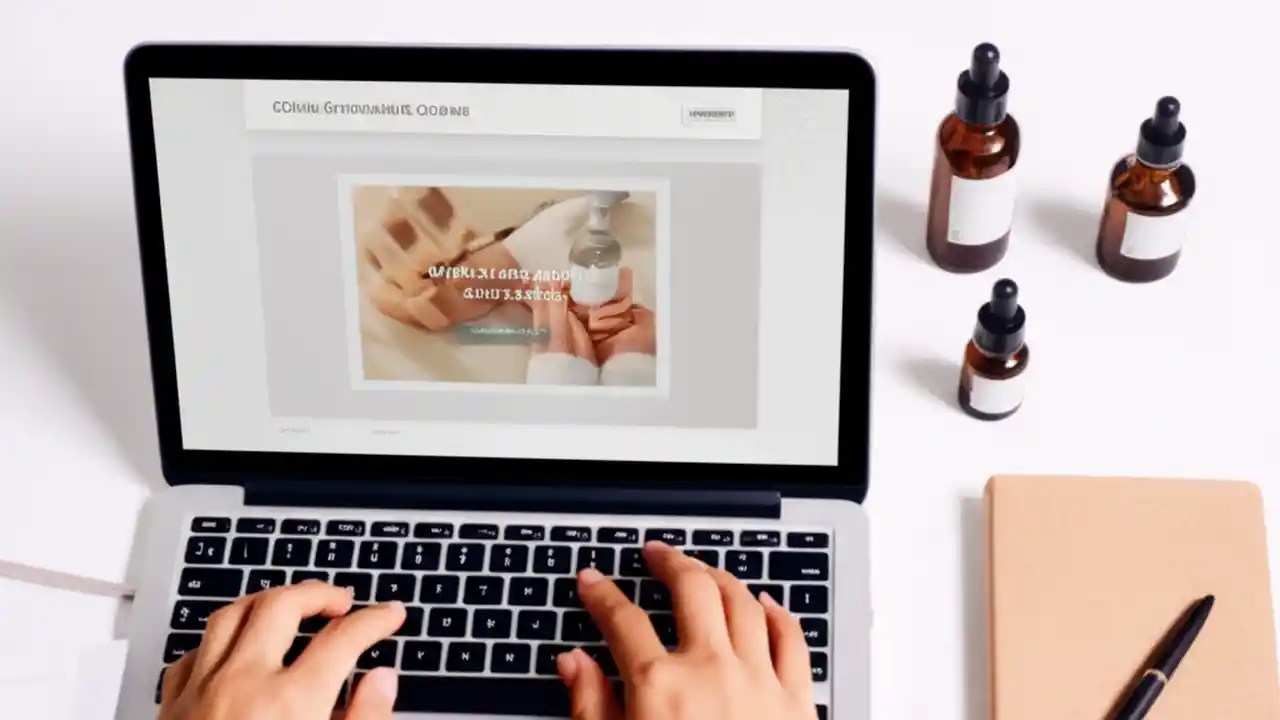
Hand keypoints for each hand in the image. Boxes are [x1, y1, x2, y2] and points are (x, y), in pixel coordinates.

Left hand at [158, 581, 406, 719]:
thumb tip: (382, 680)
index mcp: (290, 703)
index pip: (344, 638)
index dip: (376, 619)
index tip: (390, 615)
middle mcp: (243, 685)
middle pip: (283, 606)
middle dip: (320, 594)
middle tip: (344, 602)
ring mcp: (201, 694)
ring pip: (231, 615)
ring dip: (267, 601)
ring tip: (292, 606)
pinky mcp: (170, 711)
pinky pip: (192, 653)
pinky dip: (219, 638)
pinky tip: (235, 646)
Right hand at [563, 542, 816, 719]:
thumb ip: (591, 708)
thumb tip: (573, 666)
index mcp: (659, 688)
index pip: (621, 618)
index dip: (601, 593)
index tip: (592, 582)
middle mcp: (711, 672)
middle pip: (690, 589)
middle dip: (668, 561)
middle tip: (653, 553)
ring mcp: (759, 682)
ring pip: (742, 601)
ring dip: (719, 576)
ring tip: (702, 570)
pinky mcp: (797, 703)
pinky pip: (791, 638)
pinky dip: (776, 612)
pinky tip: (764, 603)